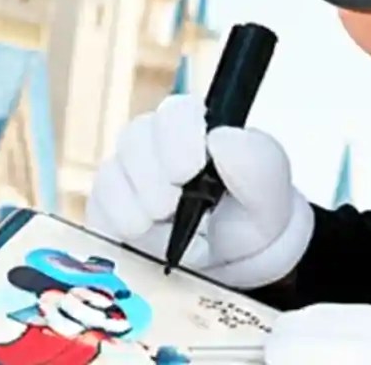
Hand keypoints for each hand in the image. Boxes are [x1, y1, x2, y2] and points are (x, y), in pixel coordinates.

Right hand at [85, 95, 313, 288]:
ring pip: (112, 177)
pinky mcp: (107, 207)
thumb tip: (220, 138)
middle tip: (176, 207)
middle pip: (134, 139)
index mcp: (197, 126)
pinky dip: (123, 229)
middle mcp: (156, 142)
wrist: (237, 259)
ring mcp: (127, 173)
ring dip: (141, 212)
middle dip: (155, 181)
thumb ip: (258, 161)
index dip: (176, 138)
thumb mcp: (271, 189)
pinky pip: (99, 210)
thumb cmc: (251, 213)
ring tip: (171, 231)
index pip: (175, 112)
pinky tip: (147, 242)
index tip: (189, 171)